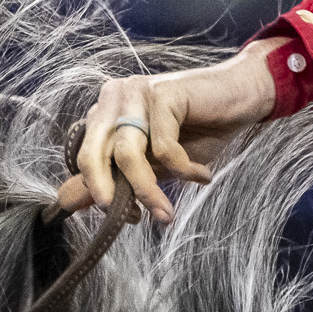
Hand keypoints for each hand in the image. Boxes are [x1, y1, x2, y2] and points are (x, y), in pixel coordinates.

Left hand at [56, 42, 283, 224]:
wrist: (243, 97)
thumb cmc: (201, 130)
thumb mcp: (155, 164)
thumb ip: (118, 178)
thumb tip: (68, 202)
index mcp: (106, 112)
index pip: (84, 158)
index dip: (100, 193)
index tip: (130, 218)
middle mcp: (113, 97)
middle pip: (92, 154)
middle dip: (108, 193)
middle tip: (134, 220)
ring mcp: (136, 91)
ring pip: (127, 154)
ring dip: (149, 191)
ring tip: (168, 212)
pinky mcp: (163, 92)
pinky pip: (162, 146)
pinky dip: (182, 169)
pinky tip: (201, 174)